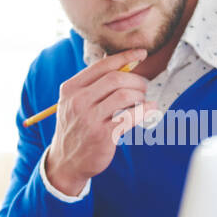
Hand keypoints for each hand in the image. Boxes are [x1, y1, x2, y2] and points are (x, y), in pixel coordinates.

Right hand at [47, 49, 157, 194]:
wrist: (66, 162)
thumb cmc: (77, 128)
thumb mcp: (74, 103)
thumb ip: (92, 85)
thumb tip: (122, 64)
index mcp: (71, 89)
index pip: (102, 65)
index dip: (125, 57)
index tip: (141, 54)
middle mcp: (78, 101)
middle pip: (116, 79)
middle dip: (136, 80)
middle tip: (144, 87)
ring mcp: (89, 118)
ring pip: (124, 95)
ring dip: (140, 95)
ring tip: (144, 100)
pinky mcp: (102, 135)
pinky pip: (130, 117)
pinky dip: (145, 110)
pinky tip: (150, 109)